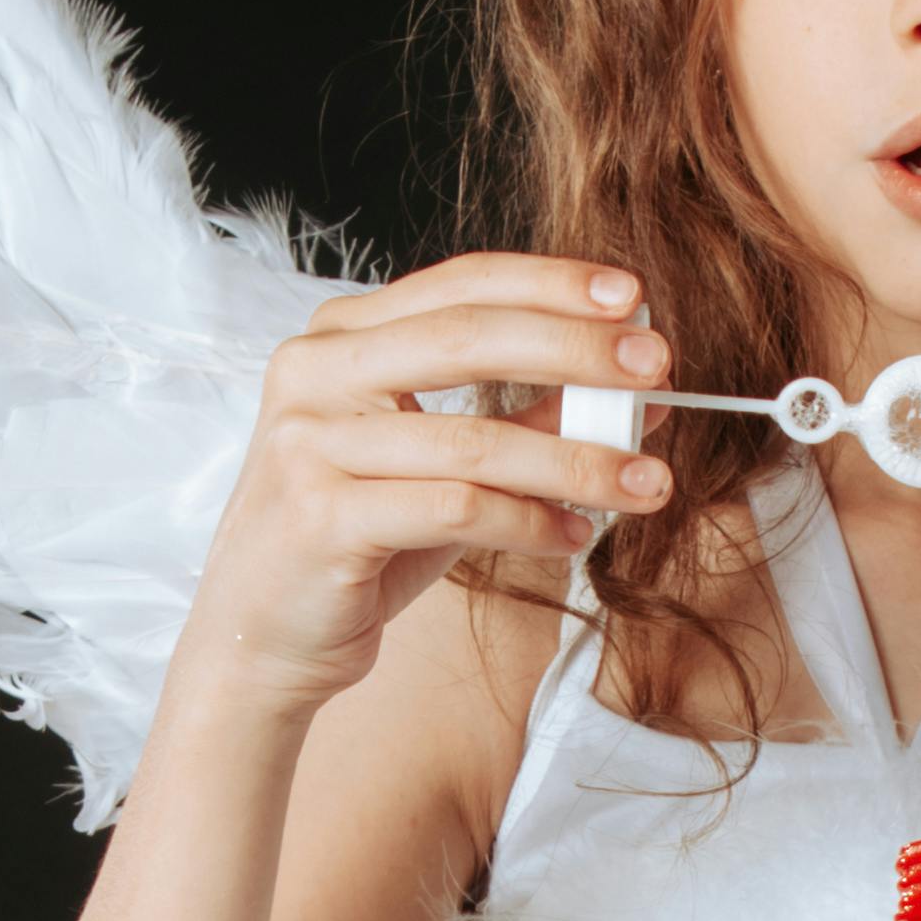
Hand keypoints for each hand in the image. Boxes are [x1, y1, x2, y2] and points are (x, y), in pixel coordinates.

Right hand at [166, 257, 675, 730]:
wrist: (264, 636)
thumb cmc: (360, 542)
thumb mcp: (447, 467)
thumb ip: (525, 419)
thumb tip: (635, 392)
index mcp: (341, 337)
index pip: (458, 283)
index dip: (550, 284)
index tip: (633, 299)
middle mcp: (314, 372)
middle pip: (467, 339)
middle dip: (575, 350)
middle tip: (657, 370)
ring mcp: (309, 442)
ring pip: (473, 439)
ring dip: (576, 462)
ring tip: (646, 484)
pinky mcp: (320, 517)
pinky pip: (454, 508)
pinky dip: (530, 522)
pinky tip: (575, 536)